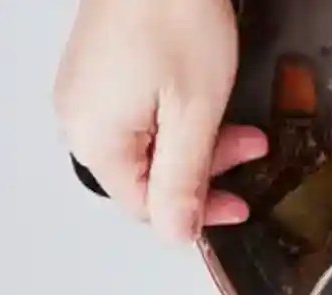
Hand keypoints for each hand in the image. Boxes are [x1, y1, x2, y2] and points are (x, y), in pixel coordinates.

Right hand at [54, 0, 266, 240]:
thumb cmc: (173, 18)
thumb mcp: (194, 114)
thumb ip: (185, 180)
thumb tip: (176, 235)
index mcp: (96, 140)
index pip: (146, 207)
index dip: (197, 213)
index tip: (240, 205)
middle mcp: (80, 119)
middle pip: (148, 176)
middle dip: (208, 171)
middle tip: (251, 151)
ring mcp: (89, 93)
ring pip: (152, 145)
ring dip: (202, 144)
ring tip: (244, 128)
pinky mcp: (104, 71)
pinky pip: (143, 115)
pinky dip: (182, 118)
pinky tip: (209, 103)